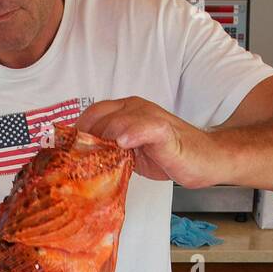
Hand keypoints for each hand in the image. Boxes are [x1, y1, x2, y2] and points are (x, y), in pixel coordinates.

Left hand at [77, 97, 224, 186]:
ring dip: (101, 139)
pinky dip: (132, 133)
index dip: (76, 133)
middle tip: (76, 163)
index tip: (66, 153)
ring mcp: (150, 117)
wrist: (206, 159)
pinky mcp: (164, 131)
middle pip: (98, 116)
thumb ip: (110, 150)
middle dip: (84, 139)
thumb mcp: (132, 153)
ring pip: (116, 120)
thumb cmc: (170, 155)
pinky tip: (123, 144)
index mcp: (126, 111)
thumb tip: (81, 162)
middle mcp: (135, 108)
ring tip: (92, 159)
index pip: (92, 113)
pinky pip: (145, 127)